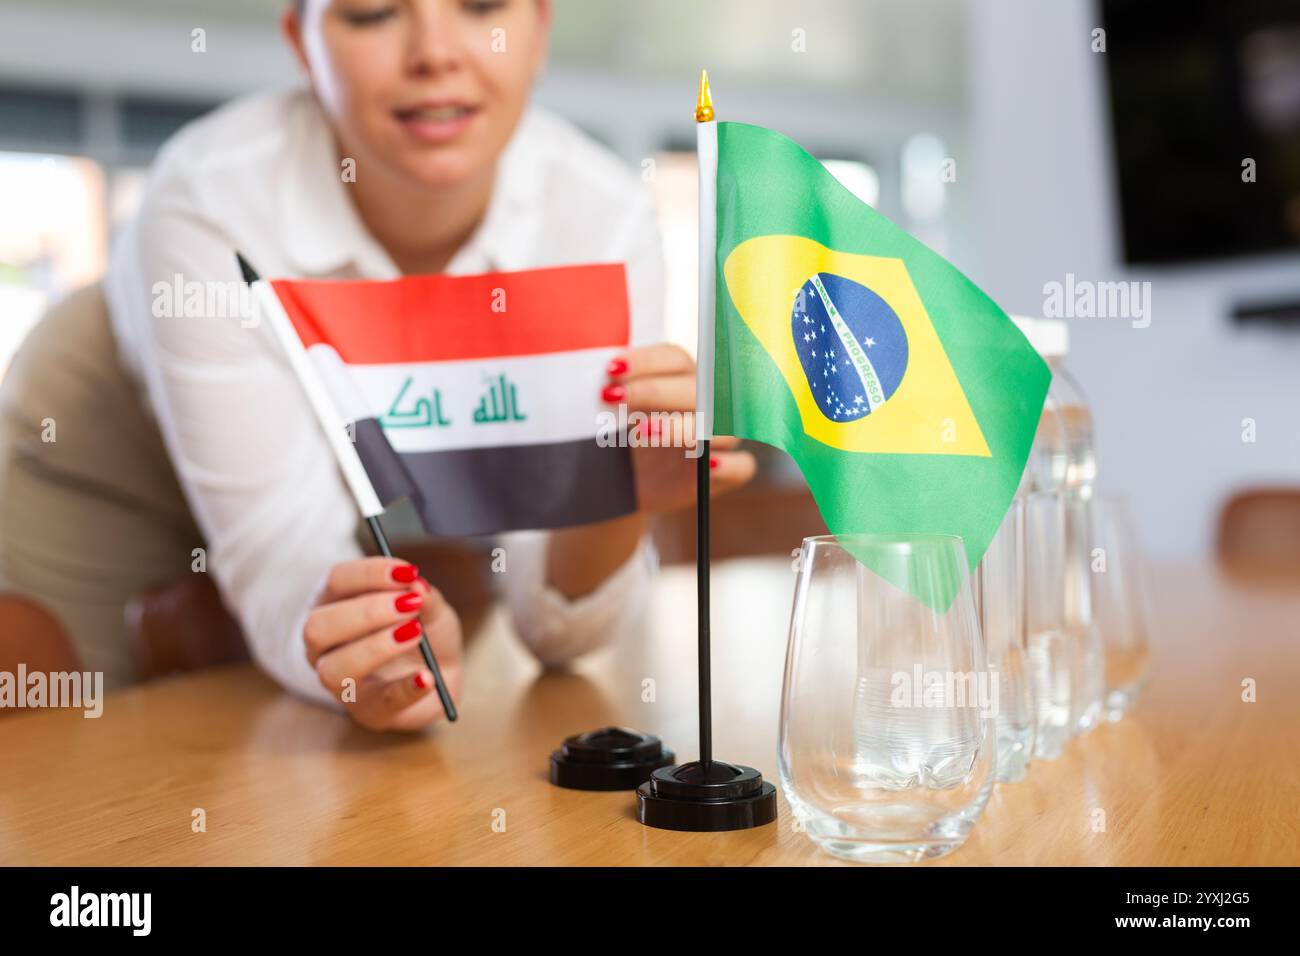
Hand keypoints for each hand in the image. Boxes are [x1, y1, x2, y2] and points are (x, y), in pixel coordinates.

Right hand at [303, 558, 462, 731]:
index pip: (335, 582)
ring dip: (375, 648)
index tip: (407, 572)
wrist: (442, 672)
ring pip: (333, 669)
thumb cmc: (424, 630)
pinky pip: (377, 704)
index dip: (369, 574)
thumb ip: (424, 597)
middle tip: (410, 606)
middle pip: (319, 627)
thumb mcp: (430, 606)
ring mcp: (340, 682)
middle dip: (366, 613)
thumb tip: (416, 586)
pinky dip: (405, 688)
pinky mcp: (367, 711)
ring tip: (415, 634)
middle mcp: (325, 645)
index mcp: (334, 604)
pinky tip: (427, 677)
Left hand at [602, 344, 756, 513]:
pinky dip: (729, 464)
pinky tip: (709, 464)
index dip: (646, 361)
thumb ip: (613, 392)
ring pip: (722, 426)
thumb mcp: (611, 413)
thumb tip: (600, 380)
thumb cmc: (619, 439)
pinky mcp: (725, 473)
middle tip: (613, 398)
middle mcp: (707, 402)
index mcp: (682, 377)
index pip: (674, 358)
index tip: (611, 370)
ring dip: (684, 427)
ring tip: (643, 432)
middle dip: (654, 391)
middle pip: (697, 388)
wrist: (623, 486)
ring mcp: (720, 438)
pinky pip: (743, 466)